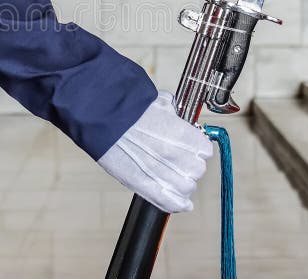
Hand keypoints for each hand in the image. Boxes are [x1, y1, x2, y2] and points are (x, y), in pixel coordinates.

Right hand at [97, 90, 212, 212]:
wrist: (102, 117)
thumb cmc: (127, 107)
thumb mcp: (159, 103)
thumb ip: (174, 113)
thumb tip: (178, 117)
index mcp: (181, 134)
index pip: (205, 150)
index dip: (198, 148)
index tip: (192, 146)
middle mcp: (175, 156)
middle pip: (197, 170)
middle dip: (191, 165)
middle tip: (180, 159)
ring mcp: (160, 173)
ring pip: (186, 187)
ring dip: (183, 182)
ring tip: (173, 175)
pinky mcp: (144, 185)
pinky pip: (170, 202)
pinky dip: (178, 204)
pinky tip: (182, 203)